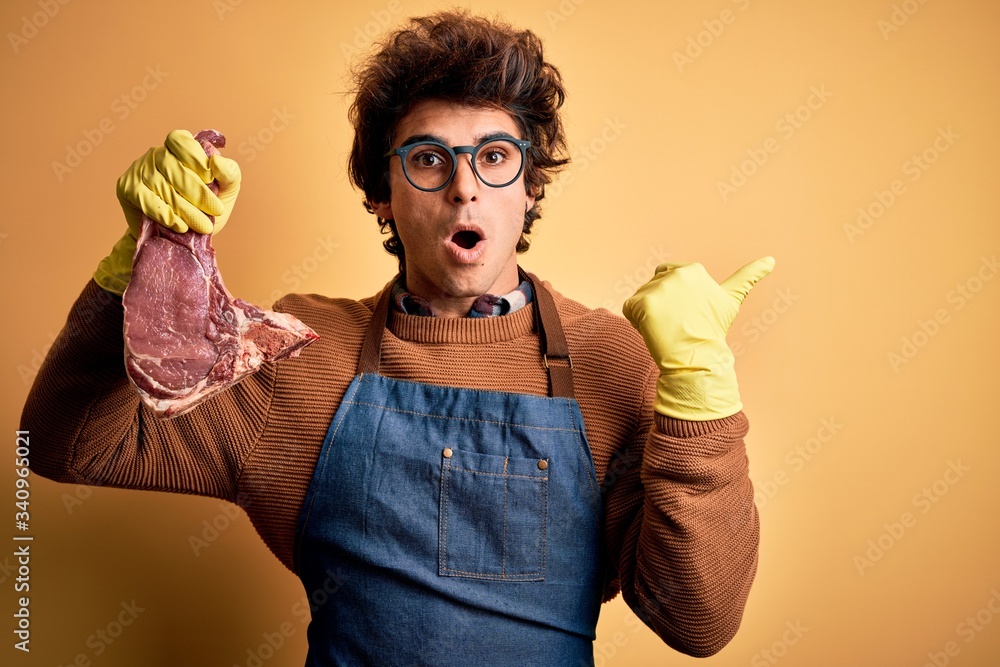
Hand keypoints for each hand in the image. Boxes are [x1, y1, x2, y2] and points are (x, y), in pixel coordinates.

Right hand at [94, 130, 241, 294]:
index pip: (181, 141)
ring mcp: (139, 169)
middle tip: (216, 211)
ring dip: (185, 208)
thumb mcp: (224, 191)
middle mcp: (156, 154)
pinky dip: (164, 213)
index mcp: (179, 147)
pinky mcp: (127, 188)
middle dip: (197, 191)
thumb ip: (230, 174)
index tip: (210, 179)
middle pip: (172, 167)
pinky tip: (180, 225)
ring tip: (203, 226)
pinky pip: (145, 199)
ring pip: (161, 186)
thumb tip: (217, 161)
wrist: (180, 237)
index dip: (195, 158)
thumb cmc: (205, 208)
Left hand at [623, 257, 774, 420]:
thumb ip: (748, 276)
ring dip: (648, 313)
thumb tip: (772, 259)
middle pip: (653, 286)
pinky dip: (636, 321)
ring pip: (641, 298)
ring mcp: (659, 289)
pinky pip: (629, 309)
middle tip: (678, 323)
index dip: (676, 298)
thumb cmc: (713, 330)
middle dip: (661, 304)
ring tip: (667, 327)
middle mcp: (676, 274)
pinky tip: (654, 330)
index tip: (688, 313)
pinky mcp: (643, 303)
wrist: (697, 358)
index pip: (668, 276)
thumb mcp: (731, 299)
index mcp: (693, 269)